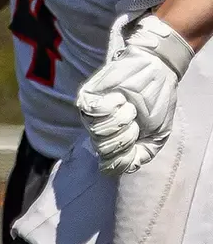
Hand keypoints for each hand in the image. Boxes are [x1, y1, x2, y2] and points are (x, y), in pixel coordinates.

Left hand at [78, 15, 193, 173]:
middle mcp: (101, 131)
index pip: (110, 165)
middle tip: (134, 120)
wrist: (156, 74)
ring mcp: (92, 116)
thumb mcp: (157, 135)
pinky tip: (119, 98)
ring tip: (128, 107)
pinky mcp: (86, 98)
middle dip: (125, 136)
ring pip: (98, 132)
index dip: (124, 158)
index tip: (137, 140)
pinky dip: (112, 107)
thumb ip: (140, 155)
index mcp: (117, 142)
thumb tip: (116, 169)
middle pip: (103, 149)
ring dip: (121, 120)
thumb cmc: (157, 104)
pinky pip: (93, 114)